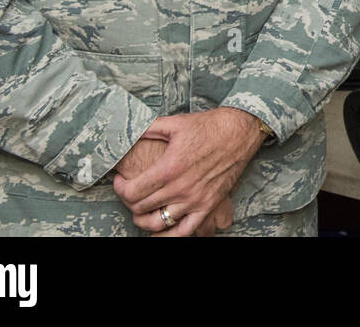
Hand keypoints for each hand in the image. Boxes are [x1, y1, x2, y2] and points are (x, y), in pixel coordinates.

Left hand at [114, 135, 234, 235]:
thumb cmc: (208, 126)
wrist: (239, 131)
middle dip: (129, 201)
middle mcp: (180, 188)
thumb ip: (148, 129)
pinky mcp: (209, 205)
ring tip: (142, 208)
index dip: (119, 188)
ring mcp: (195, 199)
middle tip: (130, 191)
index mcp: (168, 168)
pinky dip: (169, 235)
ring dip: (144, 218)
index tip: (120, 181)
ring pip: (158, 222)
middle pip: (142, 208)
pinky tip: (160, 231)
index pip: (132, 192)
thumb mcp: (174, 123)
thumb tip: (128, 131)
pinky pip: (185, 230)